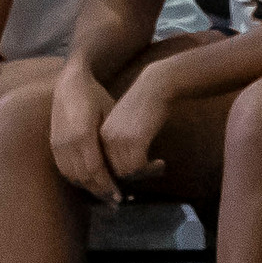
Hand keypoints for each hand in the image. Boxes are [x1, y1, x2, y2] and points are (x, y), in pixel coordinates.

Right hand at [49, 65, 121, 203]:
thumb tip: (123, 165)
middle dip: (100, 192)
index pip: (96, 170)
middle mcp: (67, 142)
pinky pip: (64, 169)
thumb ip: (112, 141)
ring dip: (88, 188)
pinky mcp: (53, 144)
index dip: (108, 186)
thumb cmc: (95, 96)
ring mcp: (57, 144)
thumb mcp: (109, 114)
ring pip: (72, 176)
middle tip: (114, 202)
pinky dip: (76, 179)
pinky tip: (88, 183)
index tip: (120, 196)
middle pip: (84, 177)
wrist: (69, 82)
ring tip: (103, 195)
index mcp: (83, 135)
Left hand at [96, 67, 170, 185]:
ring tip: (159, 166)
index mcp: (101, 134)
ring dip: (144, 173)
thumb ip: (122, 144)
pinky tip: (161, 162)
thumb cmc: (145, 106)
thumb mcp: (125, 126)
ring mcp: (119, 139)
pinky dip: (150, 169)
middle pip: (115, 171)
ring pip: (127, 171)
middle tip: (153, 170)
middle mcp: (106, 137)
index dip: (121, 174)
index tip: (136, 175)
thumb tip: (126, 172)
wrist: (156, 86)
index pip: (105, 165)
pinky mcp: (134, 140)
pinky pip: (139, 167)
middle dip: (135, 175)